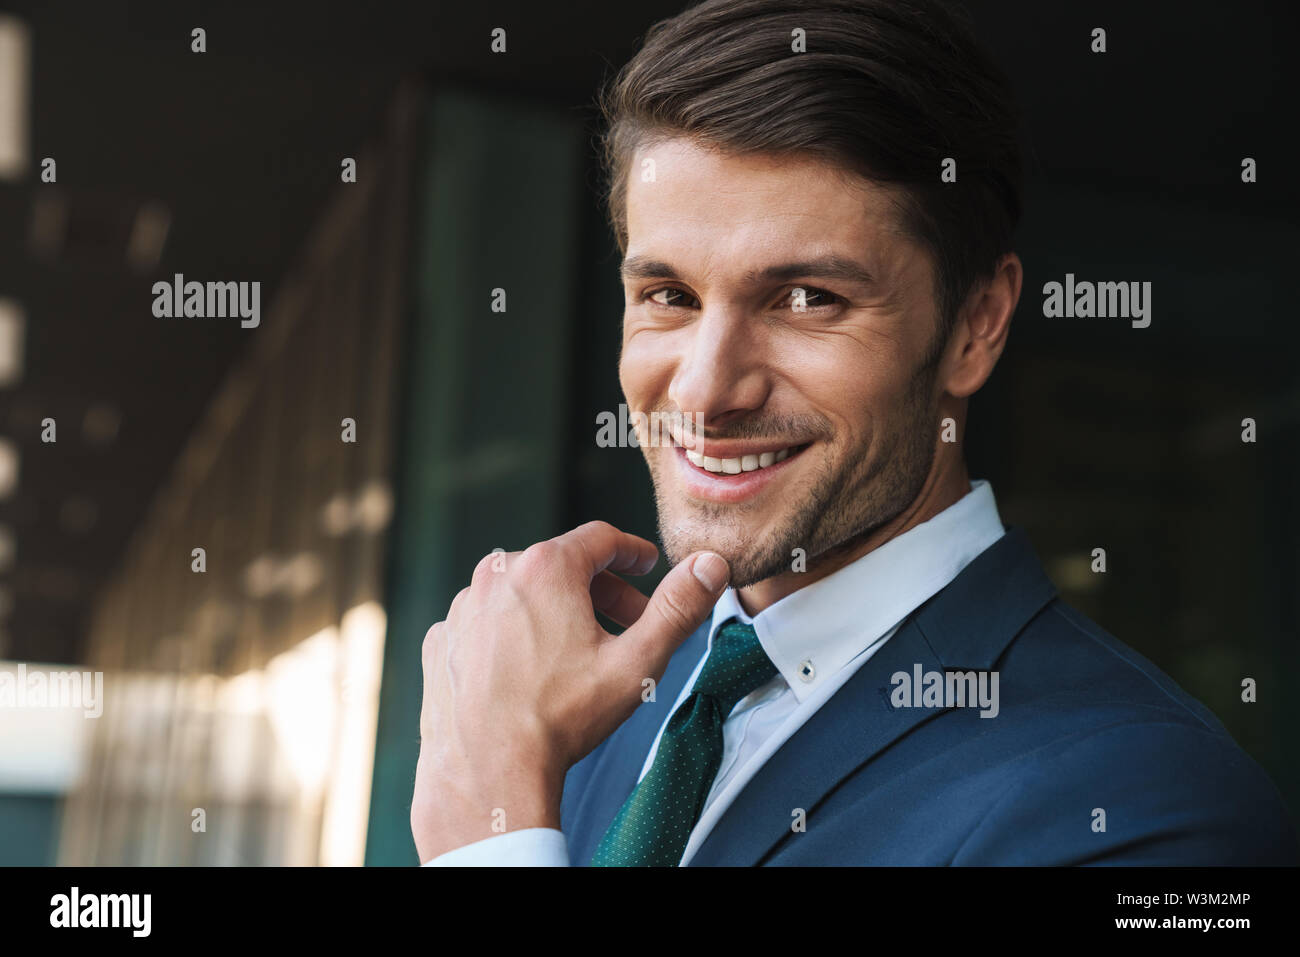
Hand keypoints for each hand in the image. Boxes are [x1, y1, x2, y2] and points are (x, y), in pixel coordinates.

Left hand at [411, 520, 728, 861]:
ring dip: (554, 609)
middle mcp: (497, 574)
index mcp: (546, 567)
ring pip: (521, 591)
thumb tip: (710, 566)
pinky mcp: (440, 638)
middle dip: (600, 588)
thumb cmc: (561, 718)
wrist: (487, 771)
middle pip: (561, 564)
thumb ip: (678, 608)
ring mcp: (463, 606)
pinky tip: (529, 668)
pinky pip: (486, 620)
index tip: (647, 564)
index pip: (601, 538)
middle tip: (627, 622)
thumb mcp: (636, 662)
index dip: (632, 551)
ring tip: (577, 650)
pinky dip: (511, 632)